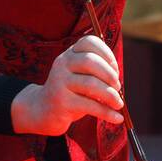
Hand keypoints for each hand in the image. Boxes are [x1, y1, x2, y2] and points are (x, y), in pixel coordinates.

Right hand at [10, 34, 124, 135]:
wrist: (42, 111)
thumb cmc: (70, 92)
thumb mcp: (81, 77)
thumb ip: (97, 75)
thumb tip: (119, 84)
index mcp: (70, 54)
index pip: (89, 42)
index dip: (107, 53)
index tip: (115, 69)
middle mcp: (62, 64)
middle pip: (90, 61)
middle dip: (109, 74)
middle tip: (117, 87)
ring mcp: (60, 83)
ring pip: (91, 84)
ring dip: (111, 95)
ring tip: (118, 103)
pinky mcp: (62, 102)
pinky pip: (89, 106)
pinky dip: (107, 113)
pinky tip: (117, 118)